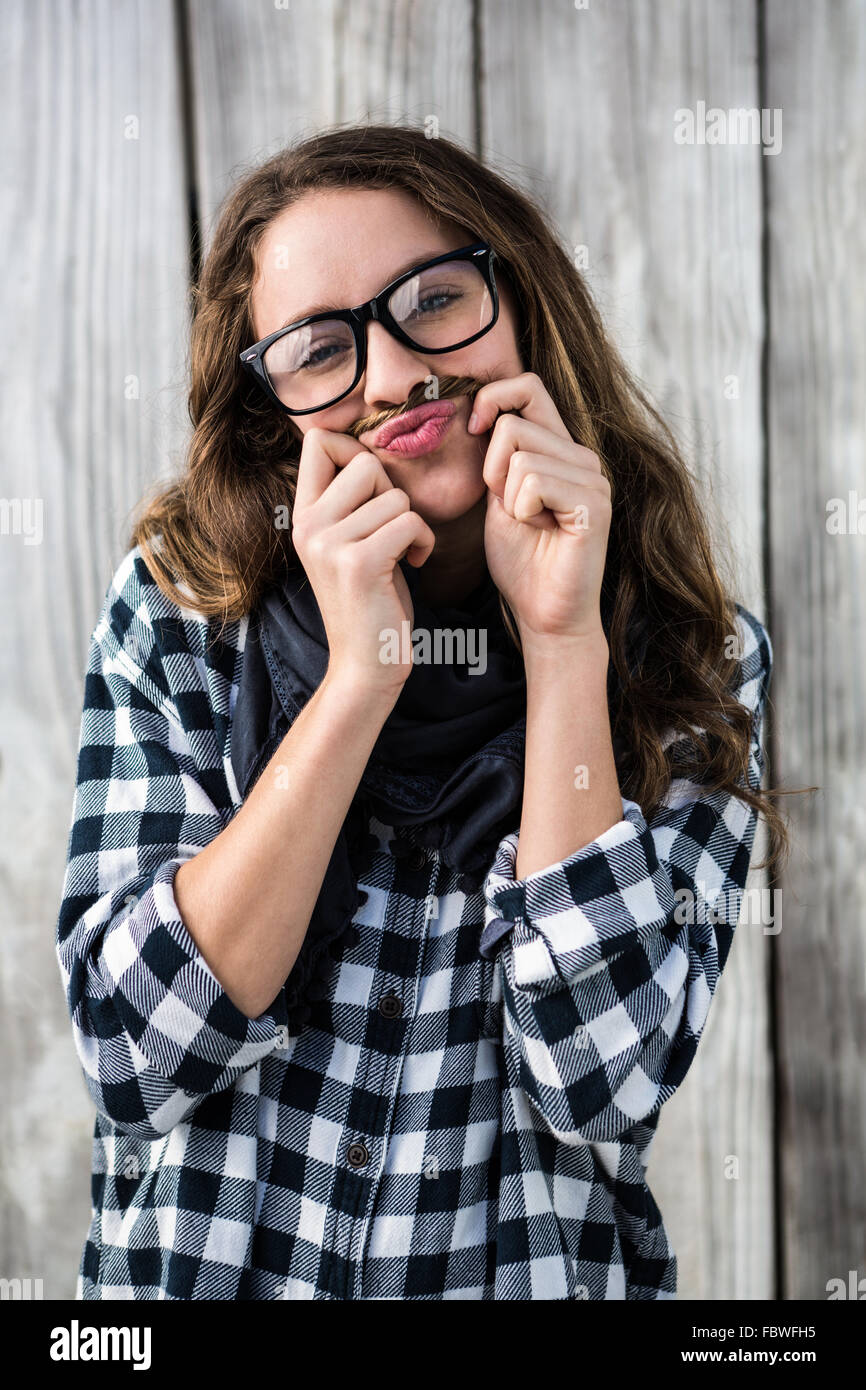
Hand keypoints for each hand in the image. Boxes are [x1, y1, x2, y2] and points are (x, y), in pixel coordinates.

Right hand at [290, 428, 435, 694]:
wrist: (364, 665)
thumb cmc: (368, 600)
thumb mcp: (347, 543)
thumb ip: (349, 501)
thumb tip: (367, 449)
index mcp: (302, 517)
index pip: (318, 441)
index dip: (354, 449)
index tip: (373, 488)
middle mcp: (308, 526)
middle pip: (364, 461)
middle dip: (391, 491)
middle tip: (390, 529)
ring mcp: (330, 544)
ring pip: (395, 496)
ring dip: (412, 524)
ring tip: (401, 553)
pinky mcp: (360, 563)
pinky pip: (410, 522)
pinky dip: (423, 541)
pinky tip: (413, 564)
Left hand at [468, 372, 611, 646]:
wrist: (544, 613)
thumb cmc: (521, 561)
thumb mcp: (499, 497)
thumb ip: (498, 457)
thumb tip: (481, 412)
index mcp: (560, 451)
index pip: (529, 387)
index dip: (493, 398)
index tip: (474, 429)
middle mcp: (583, 458)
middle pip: (514, 425)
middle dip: (492, 469)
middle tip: (510, 508)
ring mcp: (594, 479)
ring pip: (521, 456)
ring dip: (508, 497)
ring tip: (530, 524)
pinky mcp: (594, 504)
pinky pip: (535, 482)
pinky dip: (522, 511)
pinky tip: (542, 531)